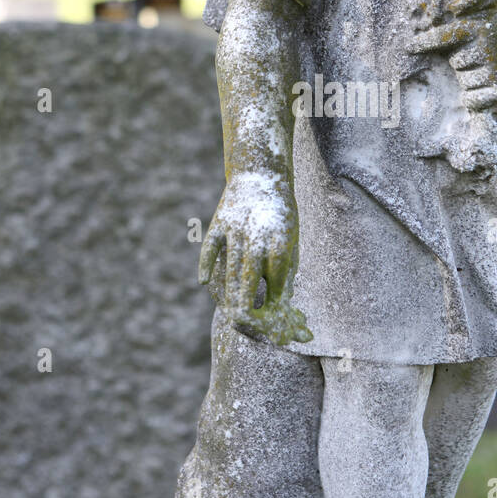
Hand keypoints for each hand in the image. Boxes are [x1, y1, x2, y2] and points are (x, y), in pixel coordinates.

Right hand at [198, 171, 311, 346]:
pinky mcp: (219, 222)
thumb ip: (286, 268)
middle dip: (247, 307)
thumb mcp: (292, 238)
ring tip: (229, 312)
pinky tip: (204, 282)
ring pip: (228, 268)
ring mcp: (235, 229)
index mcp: (280, 242)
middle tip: (246, 324)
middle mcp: (257, 237)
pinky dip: (206, 265)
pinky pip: (210, 248)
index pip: (275, 282)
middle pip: (249, 280)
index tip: (272, 317)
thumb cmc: (281, 213)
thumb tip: (280, 301)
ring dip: (227, 294)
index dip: (274, 303)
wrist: (262, 173)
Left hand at [409, 4, 496, 105]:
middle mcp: (490, 45)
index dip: (424, 42)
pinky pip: (473, 101)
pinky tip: (490, 85)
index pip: (445, 36)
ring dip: (472, 78)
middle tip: (489, 52)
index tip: (408, 48)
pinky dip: (474, 98)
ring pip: (464, 82)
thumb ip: (465, 18)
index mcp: (483, 24)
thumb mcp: (492, 13)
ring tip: (495, 66)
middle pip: (455, 62)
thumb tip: (425, 32)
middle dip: (466, 60)